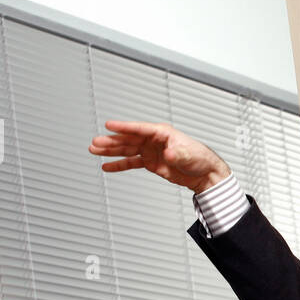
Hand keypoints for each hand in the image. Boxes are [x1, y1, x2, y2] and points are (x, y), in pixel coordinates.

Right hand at [89, 120, 230, 192]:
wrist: (204, 174)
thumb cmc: (200, 159)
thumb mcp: (189, 155)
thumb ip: (177, 154)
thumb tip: (168, 153)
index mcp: (162, 132)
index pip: (139, 128)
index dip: (124, 127)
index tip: (110, 125)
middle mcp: (153, 140)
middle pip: (128, 139)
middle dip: (111, 141)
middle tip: (95, 142)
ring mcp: (150, 151)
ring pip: (126, 150)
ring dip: (111, 151)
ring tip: (94, 151)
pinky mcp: (150, 162)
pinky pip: (131, 162)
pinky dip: (119, 164)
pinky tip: (107, 166)